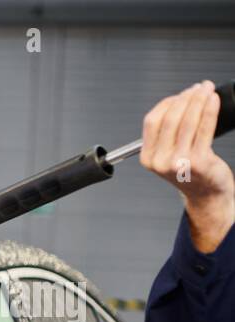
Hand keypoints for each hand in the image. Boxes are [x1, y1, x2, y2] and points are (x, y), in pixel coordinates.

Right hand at [141, 80, 234, 252]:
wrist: (206, 193)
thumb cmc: (190, 170)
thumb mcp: (168, 154)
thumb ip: (166, 134)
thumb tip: (180, 101)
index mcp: (148, 157)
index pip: (152, 121)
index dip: (168, 102)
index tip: (182, 94)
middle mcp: (160, 161)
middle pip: (171, 118)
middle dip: (186, 97)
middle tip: (199, 88)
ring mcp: (179, 162)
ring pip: (188, 121)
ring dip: (199, 100)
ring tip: (207, 90)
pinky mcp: (198, 161)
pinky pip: (205, 129)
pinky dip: (210, 110)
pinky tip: (214, 100)